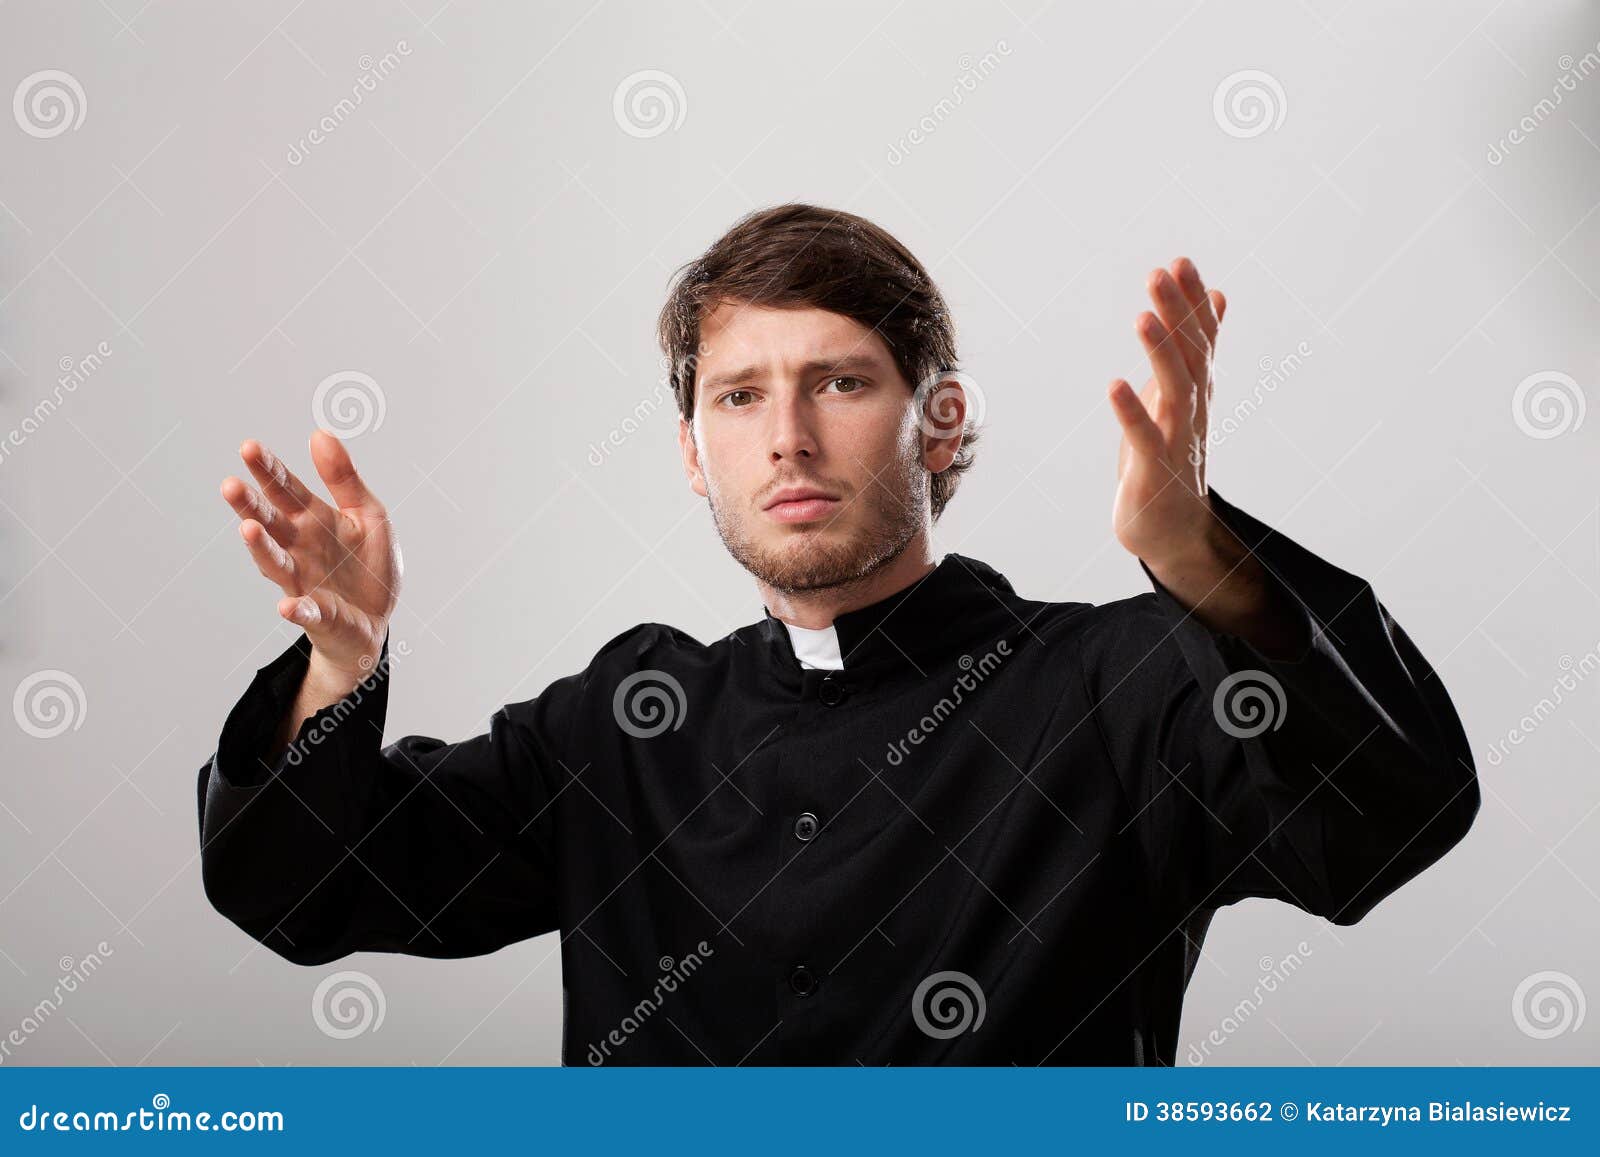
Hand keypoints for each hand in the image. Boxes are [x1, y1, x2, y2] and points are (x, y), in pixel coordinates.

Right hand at [220, 430, 400, 684]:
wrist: (376, 619)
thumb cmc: (367, 565)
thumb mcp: (367, 514)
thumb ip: (344, 479)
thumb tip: (319, 434)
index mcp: (313, 520)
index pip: (285, 490)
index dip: (268, 470)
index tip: (249, 447)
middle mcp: (299, 547)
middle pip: (270, 522)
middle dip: (250, 504)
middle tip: (230, 485)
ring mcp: (304, 581)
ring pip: (276, 563)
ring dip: (261, 548)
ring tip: (248, 530)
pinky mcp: (318, 614)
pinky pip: (306, 613)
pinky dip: (297, 610)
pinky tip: (287, 606)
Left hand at [1108, 256, 1227, 569]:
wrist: (1174, 529)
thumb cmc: (1172, 455)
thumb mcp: (1183, 394)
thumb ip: (1196, 347)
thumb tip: (1216, 296)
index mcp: (1196, 390)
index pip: (1199, 338)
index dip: (1191, 302)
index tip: (1180, 262)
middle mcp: (1192, 410)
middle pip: (1191, 355)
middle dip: (1177, 314)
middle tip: (1161, 272)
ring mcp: (1176, 440)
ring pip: (1175, 390)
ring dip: (1160, 352)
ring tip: (1141, 316)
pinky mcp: (1154, 471)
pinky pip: (1145, 438)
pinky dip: (1131, 412)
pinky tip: (1114, 384)